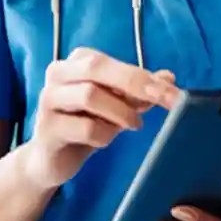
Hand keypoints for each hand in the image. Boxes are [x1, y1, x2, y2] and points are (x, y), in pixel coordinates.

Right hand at [21, 47, 179, 189]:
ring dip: (120, 112)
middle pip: (98, 68)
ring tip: (133, 125)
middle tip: (165, 101)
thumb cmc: (85, 125)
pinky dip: (104, 135)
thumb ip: (139, 91)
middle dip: (136, 85)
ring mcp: (49, 100)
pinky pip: (84, 128)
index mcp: (77, 61)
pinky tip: (104, 140)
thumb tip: (169, 77)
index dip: (145, 76)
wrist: (50, 160)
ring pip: (90, 95)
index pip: (114, 63)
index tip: (173, 92)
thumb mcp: (116, 105)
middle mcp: (58, 74)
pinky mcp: (46, 129)